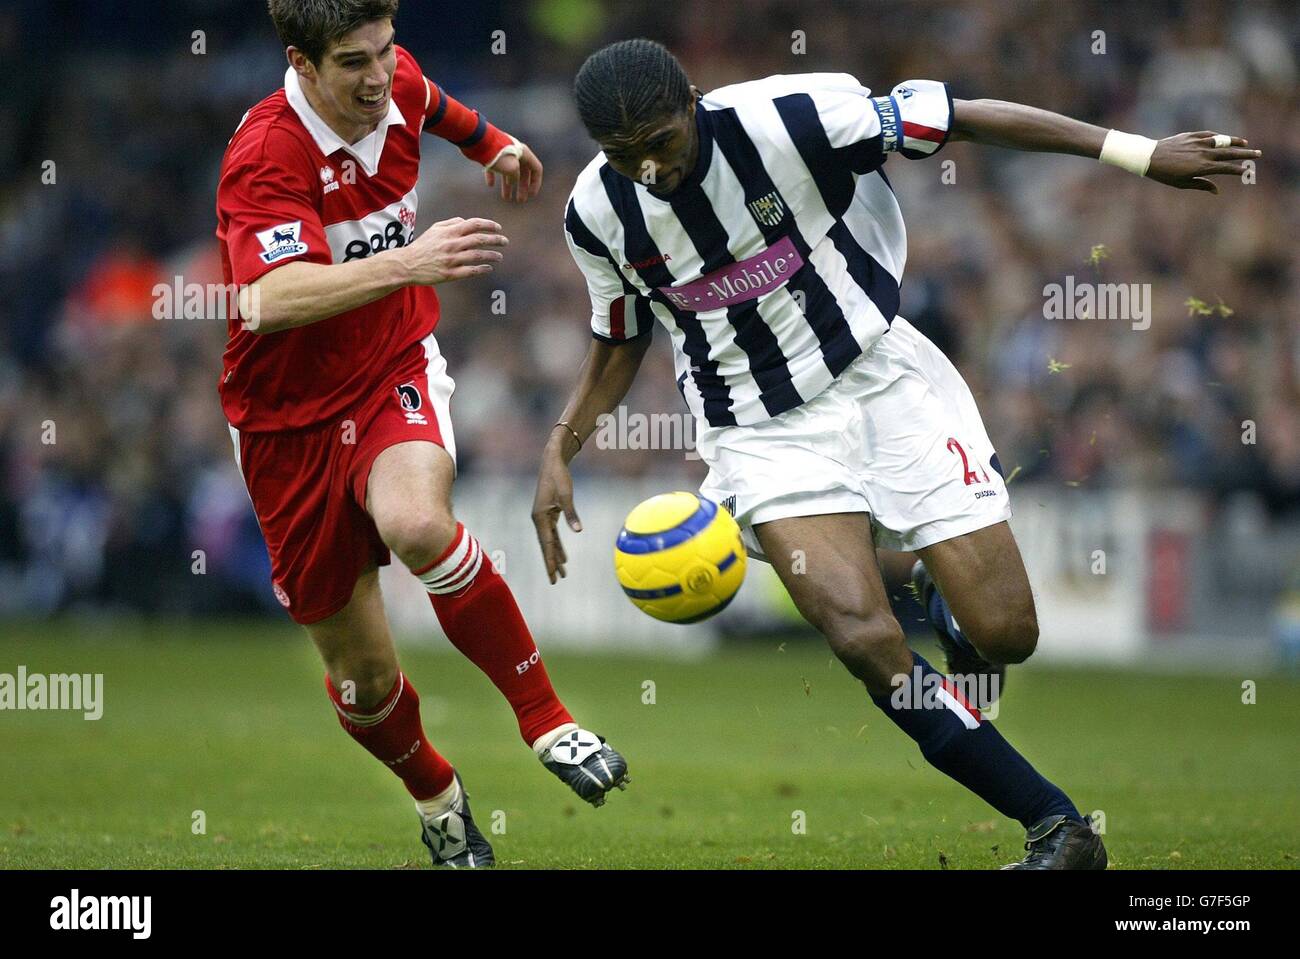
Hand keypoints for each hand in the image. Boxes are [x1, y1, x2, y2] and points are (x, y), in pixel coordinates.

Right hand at [399, 217, 506, 283]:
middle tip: (505, 242)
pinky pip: (471, 271)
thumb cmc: (423, 246)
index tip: (498, 228)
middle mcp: (452, 244)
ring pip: (478, 255)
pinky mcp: (450, 274)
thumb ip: (451, 223)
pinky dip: (482, 269)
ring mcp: (452, 260)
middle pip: (480, 239)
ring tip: (499, 256)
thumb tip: (466, 221)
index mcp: (449, 232)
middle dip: (495, 240)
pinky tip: (489, 268)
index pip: (474, 224)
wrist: (408, 264)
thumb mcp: (435, 229)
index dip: (489, 225)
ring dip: (492, 255)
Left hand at [485, 142, 542, 202]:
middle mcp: (515, 153)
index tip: (531, 195)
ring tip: (505, 198)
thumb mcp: (512, 169)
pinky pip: (494, 168)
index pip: (536, 169)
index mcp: (524, 154)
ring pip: (508, 172)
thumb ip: (516, 177)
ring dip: (508, 186)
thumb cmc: (498, 155)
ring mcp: (503, 154)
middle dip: (522, 188)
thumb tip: (512, 180)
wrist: (479, 141)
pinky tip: (490, 185)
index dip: (535, 183)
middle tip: (520, 200)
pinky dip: (493, 177)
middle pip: (522, 173)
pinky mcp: (490, 155)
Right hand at [531, 441, 581, 583]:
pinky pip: (553, 535)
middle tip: (555, 581)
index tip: (552, 575)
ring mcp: (543, 518)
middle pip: (546, 547)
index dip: (550, 561)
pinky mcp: (549, 514)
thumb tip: (578, 531)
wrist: (552, 462)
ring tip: (561, 573)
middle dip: (551, 564)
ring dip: (555, 557)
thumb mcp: (566, 495)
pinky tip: (563, 557)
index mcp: (540, 517)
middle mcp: (539, 520)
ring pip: (550, 542)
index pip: (546, 544)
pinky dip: (558, 546)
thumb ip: (572, 514)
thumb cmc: (559, 476)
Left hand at [1146, 132, 1260, 193]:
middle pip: (1229, 153)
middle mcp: (1203, 153)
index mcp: (1202, 167)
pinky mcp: (1191, 135)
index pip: (1226, 168)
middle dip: (1245, 155)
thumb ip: (1202, 184)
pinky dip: (1219, 136)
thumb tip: (1216, 191)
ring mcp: (1198, 143)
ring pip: (1222, 141)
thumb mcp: (1182, 183)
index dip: (1239, 170)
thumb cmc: (1165, 174)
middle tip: (1258, 154)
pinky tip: (1225, 138)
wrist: (1149, 157)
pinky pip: (1209, 134)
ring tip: (1246, 144)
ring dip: (1235, 142)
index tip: (1249, 172)